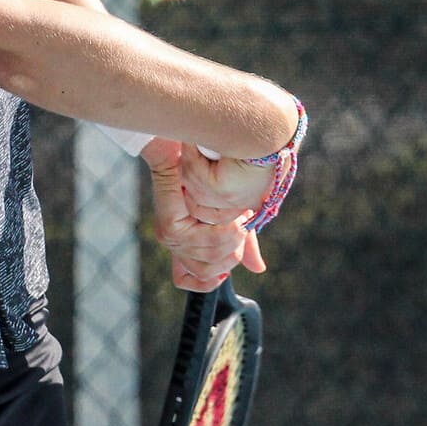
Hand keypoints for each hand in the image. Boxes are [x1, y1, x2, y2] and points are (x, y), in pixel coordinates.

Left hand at [144, 138, 266, 291]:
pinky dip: (220, 233)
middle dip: (231, 255)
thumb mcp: (234, 213)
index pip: (188, 280)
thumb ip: (242, 242)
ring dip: (230, 241)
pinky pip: (198, 242)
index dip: (209, 281)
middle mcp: (174, 241)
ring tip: (238, 218)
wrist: (193, 144)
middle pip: (206, 273)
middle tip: (240, 226)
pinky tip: (232, 219)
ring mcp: (169, 234)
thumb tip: (257, 268)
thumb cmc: (213, 174)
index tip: (226, 266)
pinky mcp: (169, 224)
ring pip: (205, 261)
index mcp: (186, 242)